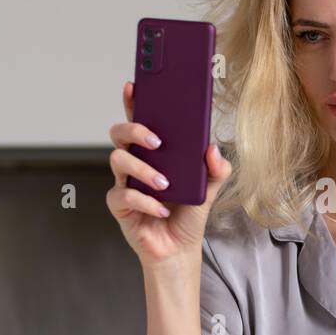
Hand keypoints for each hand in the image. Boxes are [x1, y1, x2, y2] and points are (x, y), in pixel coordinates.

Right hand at [105, 80, 231, 266]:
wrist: (179, 248)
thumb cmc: (188, 214)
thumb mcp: (210, 188)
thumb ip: (217, 168)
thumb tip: (212, 149)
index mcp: (154, 153)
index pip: (140, 121)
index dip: (134, 102)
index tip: (135, 86)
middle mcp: (136, 163)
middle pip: (119, 133)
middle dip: (135, 129)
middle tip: (156, 140)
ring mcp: (125, 183)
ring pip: (118, 160)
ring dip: (144, 170)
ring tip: (165, 184)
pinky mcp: (121, 206)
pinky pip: (124, 196)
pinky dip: (145, 202)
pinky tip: (162, 208)